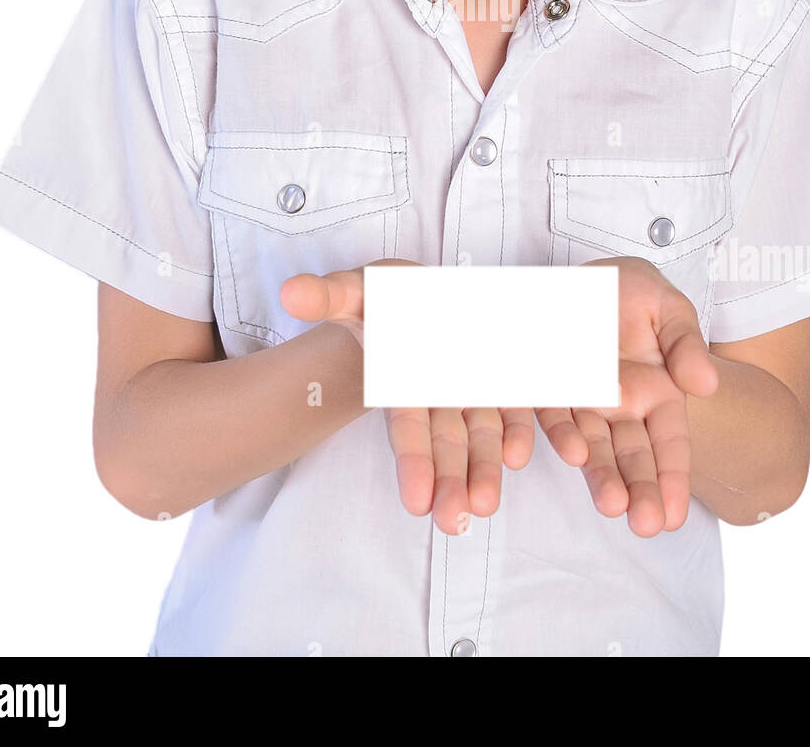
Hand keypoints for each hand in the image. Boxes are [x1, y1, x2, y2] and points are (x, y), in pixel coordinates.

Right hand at [280, 261, 534, 531]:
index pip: (408, 429)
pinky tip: (520, 455)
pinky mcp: (505, 378)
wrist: (432, 286)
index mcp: (404, 382)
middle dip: (450, 483)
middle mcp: (439, 394)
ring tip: (486, 505)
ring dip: (486, 470)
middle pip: (447, 445)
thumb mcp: (358, 289)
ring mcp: (474, 389)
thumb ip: (328, 295)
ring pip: (483, 436)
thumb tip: (289, 293)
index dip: (414, 463)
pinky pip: (516, 408)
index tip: (416, 504)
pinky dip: (519, 432)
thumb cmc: (391, 294)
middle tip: (455, 522)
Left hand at [536, 257, 718, 537]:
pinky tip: (572, 454)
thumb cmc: (634, 293)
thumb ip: (687, 345)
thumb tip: (705, 383)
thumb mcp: (670, 309)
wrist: (583, 272)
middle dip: (640, 490)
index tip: (675, 515)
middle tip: (645, 524)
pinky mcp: (547, 384)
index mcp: (658, 393)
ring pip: (593, 446)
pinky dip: (563, 434)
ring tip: (611, 504)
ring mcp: (582, 399)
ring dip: (601, 475)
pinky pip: (554, 413)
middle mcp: (620, 406)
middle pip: (632, 455)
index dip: (673, 479)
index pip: (669, 444)